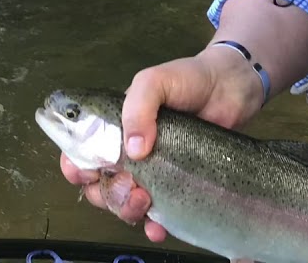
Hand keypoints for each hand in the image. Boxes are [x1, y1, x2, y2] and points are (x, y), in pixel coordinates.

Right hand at [59, 45, 266, 241]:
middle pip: (100, 186)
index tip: (88, 173)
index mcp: (112, 128)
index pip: (80, 153)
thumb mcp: (154, 82)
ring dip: (127, 210)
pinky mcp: (178, 186)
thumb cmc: (187, 80)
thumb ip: (137, 108)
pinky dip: (153, 226)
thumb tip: (134, 150)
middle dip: (106, 193)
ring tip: (145, 200)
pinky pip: (157, 216)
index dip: (76, 168)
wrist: (231, 88)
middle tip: (130, 185)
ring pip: (124, 203)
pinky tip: (159, 228)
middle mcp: (128, 153)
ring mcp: (153, 172)